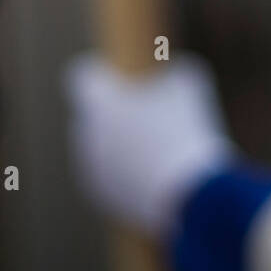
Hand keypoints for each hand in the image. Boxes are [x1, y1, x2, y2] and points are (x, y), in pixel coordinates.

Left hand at [64, 53, 235, 234]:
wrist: (187, 194)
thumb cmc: (185, 134)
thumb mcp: (189, 86)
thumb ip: (173, 75)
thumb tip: (174, 78)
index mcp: (100, 103)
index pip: (80, 78)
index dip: (97, 75)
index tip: (113, 79)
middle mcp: (84, 133)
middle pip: (94, 115)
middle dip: (117, 116)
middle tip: (150, 120)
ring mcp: (90, 167)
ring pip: (101, 147)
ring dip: (122, 146)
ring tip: (160, 152)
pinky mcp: (100, 195)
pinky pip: (110, 175)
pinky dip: (128, 174)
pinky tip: (157, 177)